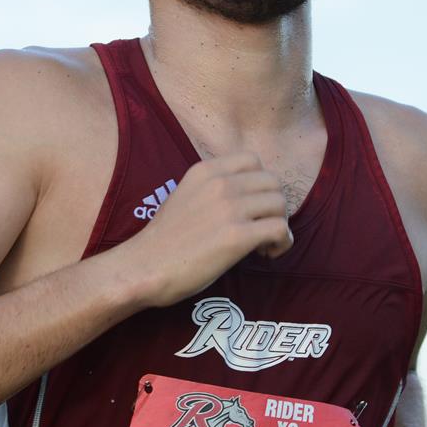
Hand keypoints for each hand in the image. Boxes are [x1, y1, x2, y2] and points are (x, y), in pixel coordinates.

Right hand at [128, 152, 292, 306]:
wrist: (144, 266)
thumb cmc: (163, 240)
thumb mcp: (184, 195)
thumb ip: (211, 189)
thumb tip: (244, 197)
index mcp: (205, 171)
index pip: (253, 160)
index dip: (261, 183)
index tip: (253, 204)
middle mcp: (220, 184)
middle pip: (272, 182)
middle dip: (274, 205)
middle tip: (262, 227)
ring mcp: (229, 208)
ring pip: (279, 205)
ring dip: (279, 224)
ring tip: (264, 244)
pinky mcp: (237, 236)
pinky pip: (280, 230)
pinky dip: (282, 242)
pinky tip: (268, 253)